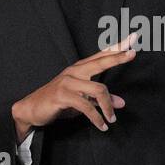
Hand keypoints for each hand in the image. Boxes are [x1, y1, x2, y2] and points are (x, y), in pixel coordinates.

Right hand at [11, 33, 136, 139]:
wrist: (31, 109)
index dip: (117, 47)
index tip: (133, 38)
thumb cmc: (57, 103)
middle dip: (117, 57)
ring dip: (108, 108)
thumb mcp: (82, 100)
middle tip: (133, 54)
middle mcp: (74, 72)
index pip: (101, 55)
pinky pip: (86, 106)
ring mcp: (67, 82)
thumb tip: (121, 103)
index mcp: (79, 69)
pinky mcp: (62, 95)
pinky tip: (101, 125)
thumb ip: (101, 99)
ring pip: (98, 90)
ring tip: (112, 120)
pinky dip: (96, 118)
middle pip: (100, 62)